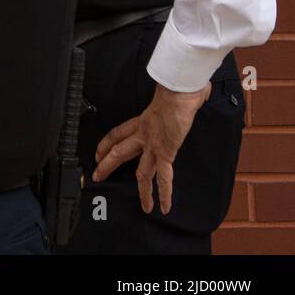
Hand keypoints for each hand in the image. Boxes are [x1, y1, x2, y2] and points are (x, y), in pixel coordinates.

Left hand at [92, 82, 211, 214]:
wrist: (179, 90)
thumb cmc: (180, 88)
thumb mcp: (174, 93)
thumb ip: (180, 97)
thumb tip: (197, 91)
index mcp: (144, 120)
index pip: (118, 132)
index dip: (106, 143)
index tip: (99, 151)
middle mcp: (145, 133)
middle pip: (120, 152)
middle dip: (107, 165)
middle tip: (97, 176)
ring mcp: (153, 144)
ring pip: (141, 171)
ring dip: (143, 191)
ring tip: (144, 206)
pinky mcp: (165, 151)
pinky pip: (163, 177)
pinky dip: (164, 193)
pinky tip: (163, 206)